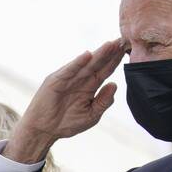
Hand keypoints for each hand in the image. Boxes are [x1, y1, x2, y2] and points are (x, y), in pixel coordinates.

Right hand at [3, 39, 126, 163]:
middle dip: (110, 53)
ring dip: (98, 54)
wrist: (44, 131)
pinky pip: (68, 71)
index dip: (116, 60)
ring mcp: (68, 78)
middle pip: (98, 63)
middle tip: (122, 41)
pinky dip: (77, 63)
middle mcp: (81, 79)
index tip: (127, 50)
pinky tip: (87, 56)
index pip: (106, 70)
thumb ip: (103, 102)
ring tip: (110, 45)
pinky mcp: (56, 81)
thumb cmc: (66, 123)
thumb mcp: (91, 115)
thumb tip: (115, 85)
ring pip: (86, 65)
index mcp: (90, 86)